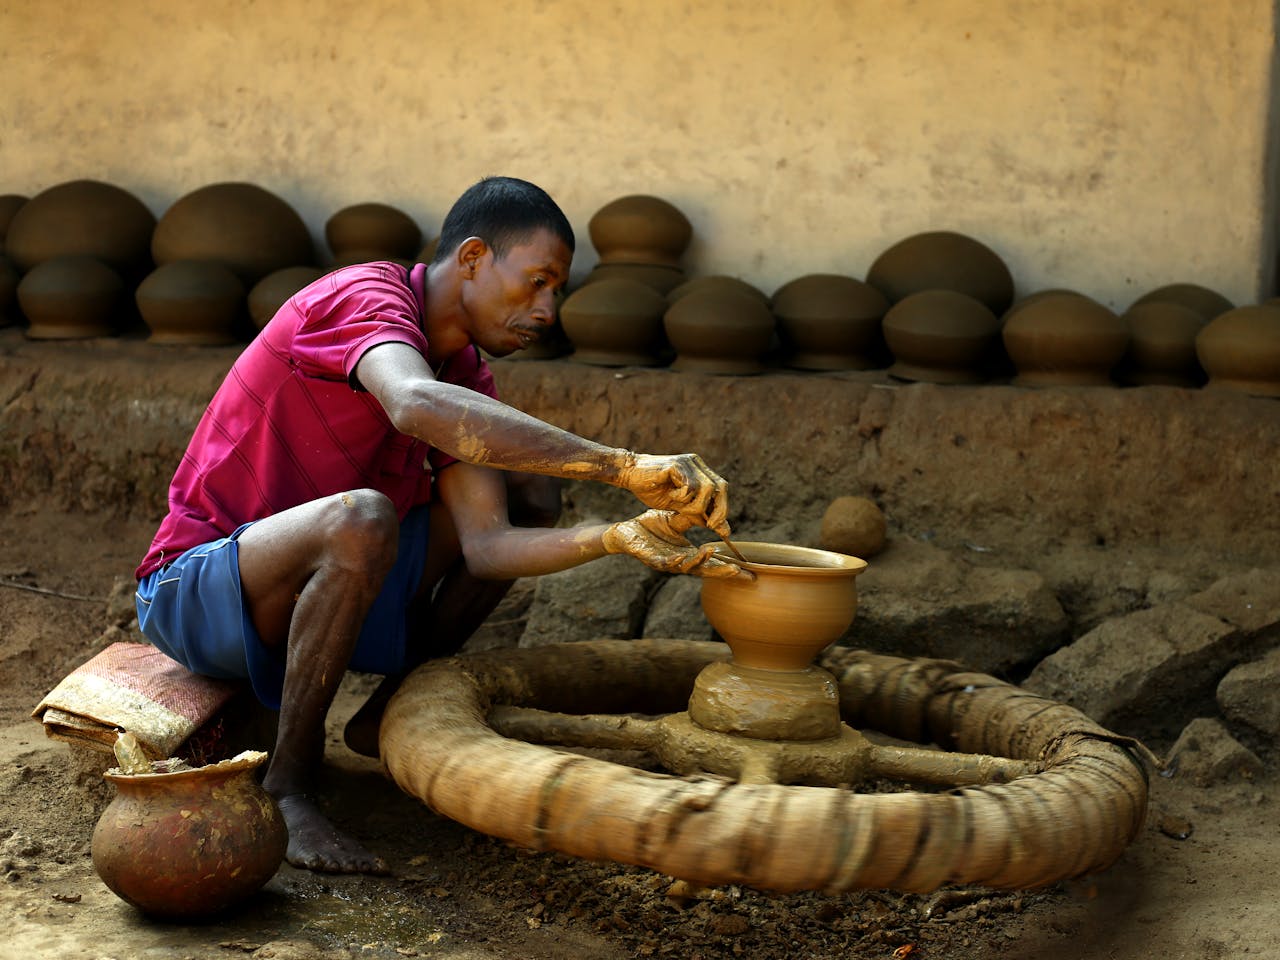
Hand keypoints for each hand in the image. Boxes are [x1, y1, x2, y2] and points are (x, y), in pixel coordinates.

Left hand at [602, 510, 749, 579]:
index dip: (729, 567)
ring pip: (686, 568)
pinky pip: (663, 563)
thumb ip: (691, 521)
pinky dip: (674, 562)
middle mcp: (679, 563)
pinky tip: (681, 557)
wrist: (624, 532)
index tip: (748, 571)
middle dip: (721, 572)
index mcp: (687, 555)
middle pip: (704, 571)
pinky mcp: (650, 560)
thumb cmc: (650, 529)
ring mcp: (665, 563)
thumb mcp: (674, 522)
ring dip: (699, 562)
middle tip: (739, 571)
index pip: (712, 564)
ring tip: (711, 551)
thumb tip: (710, 514)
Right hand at [616, 453, 731, 537]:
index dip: (723, 508)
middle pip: (720, 486)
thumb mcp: (678, 505)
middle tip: (710, 526)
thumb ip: (698, 513)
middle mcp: (696, 464)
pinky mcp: (677, 465)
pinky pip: (689, 487)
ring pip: (707, 488)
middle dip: (719, 509)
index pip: (721, 488)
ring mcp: (688, 462)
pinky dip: (682, 497)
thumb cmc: (652, 489)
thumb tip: (719, 528)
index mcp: (699, 471)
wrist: (629, 474)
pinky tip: (670, 496)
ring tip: (680, 506)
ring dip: (696, 505)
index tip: (720, 529)